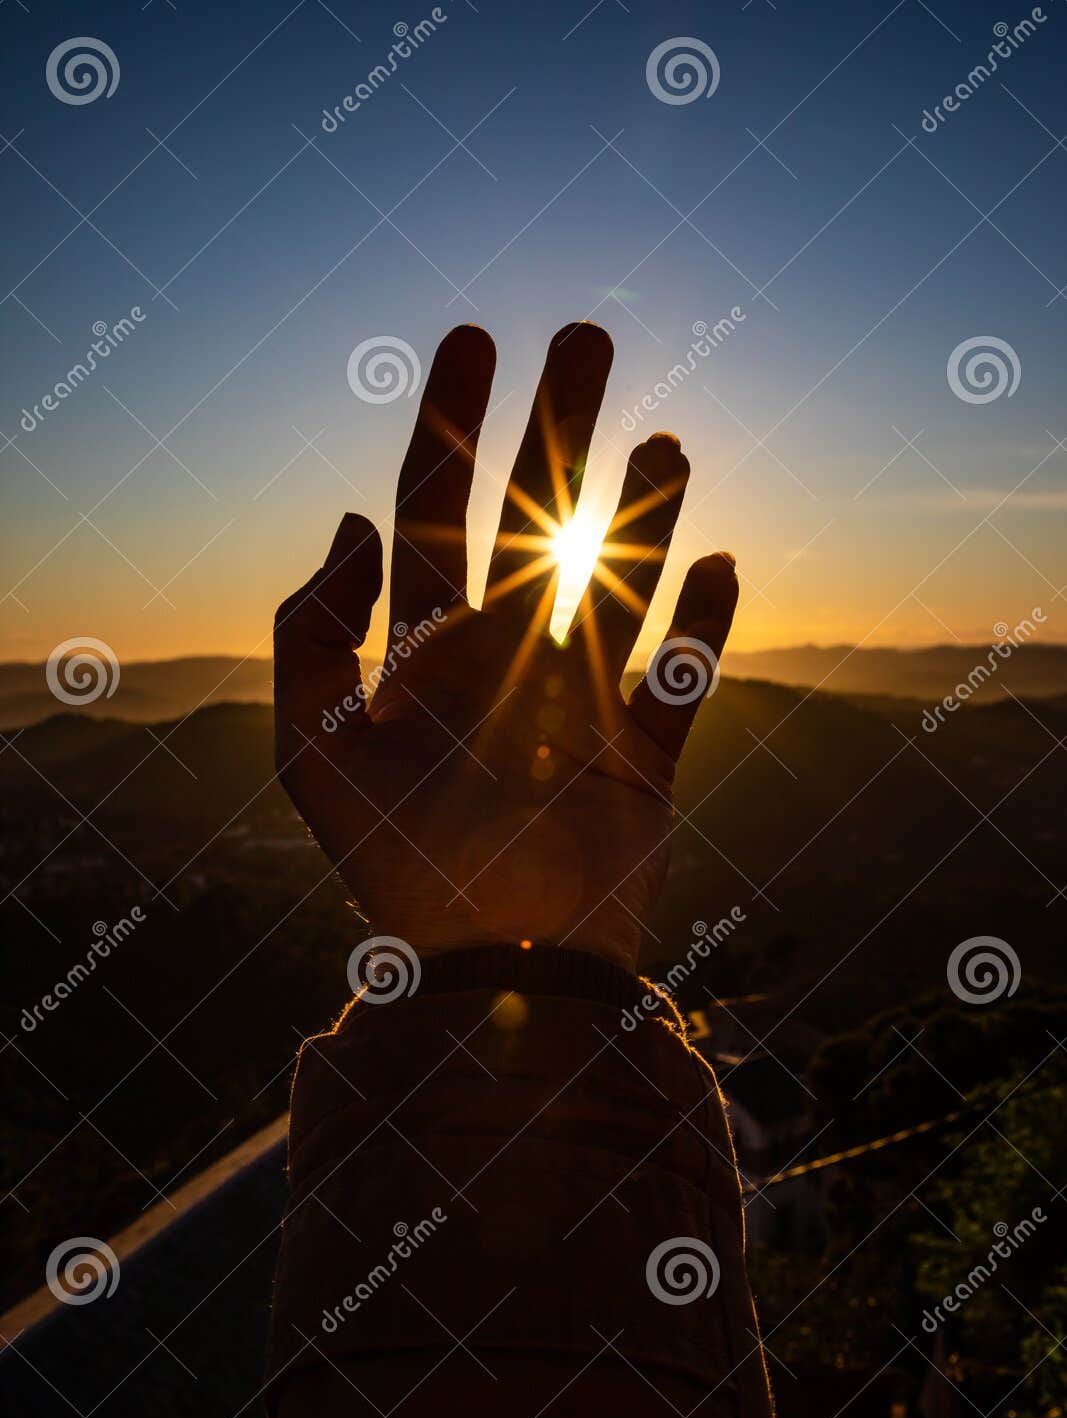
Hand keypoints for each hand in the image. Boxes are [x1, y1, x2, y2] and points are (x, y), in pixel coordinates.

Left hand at [274, 322, 737, 971]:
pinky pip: (680, 679)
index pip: (433, 511)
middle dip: (558, 429)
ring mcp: (576, 706)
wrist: (488, 977)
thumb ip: (313, 632)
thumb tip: (359, 520)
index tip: (473, 339)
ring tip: (667, 439)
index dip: (449, 422)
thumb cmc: (394, 869)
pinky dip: (702, 626)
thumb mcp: (311, 748)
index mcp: (423, 651)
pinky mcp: (640, 758)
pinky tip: (721, 564)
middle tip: (588, 335)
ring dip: (643, 513)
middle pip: (534, 520)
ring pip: (616, 582)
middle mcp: (502, 662)